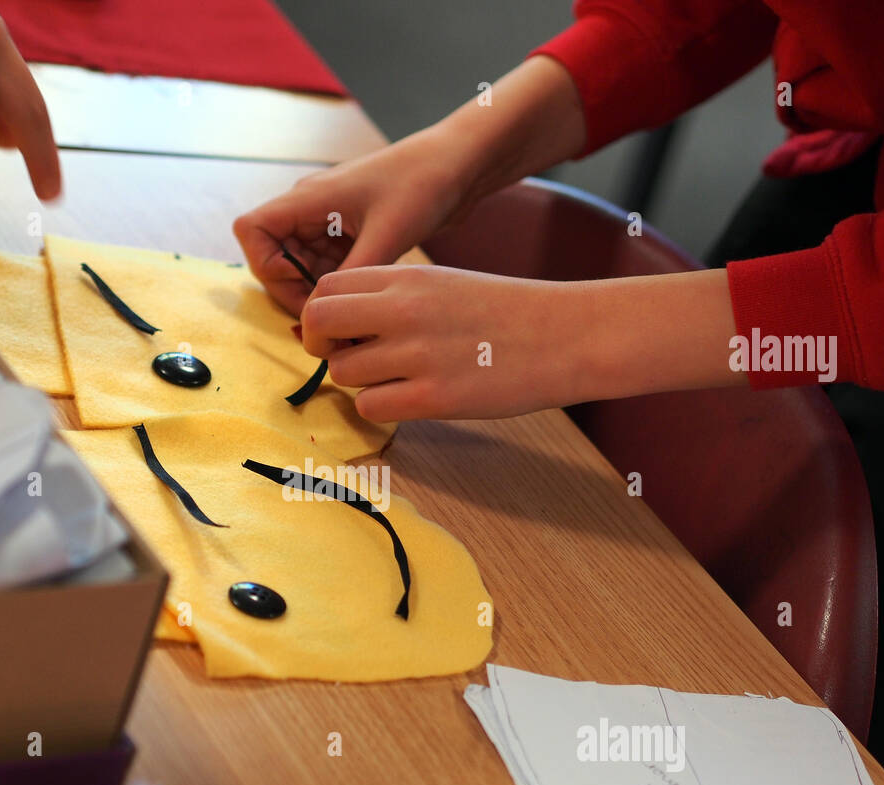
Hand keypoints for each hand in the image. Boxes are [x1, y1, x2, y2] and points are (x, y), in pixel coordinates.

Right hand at [233, 127, 470, 316]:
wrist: (460, 164)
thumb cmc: (423, 182)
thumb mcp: (387, 235)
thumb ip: (350, 277)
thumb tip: (322, 316)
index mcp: (308, 198)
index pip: (252, 231)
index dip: (265, 267)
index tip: (301, 290)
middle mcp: (311, 208)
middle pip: (274, 258)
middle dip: (294, 291)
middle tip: (329, 319)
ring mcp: (330, 222)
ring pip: (301, 268)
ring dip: (318, 293)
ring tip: (351, 313)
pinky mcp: (350, 234)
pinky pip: (327, 267)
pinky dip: (337, 287)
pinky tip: (363, 301)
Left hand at [300, 265, 743, 422]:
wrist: (566, 335)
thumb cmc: (505, 312)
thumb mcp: (443, 284)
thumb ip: (391, 296)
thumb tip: (340, 324)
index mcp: (406, 278)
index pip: (326, 289)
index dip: (322, 315)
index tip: (340, 332)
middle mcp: (404, 310)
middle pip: (318, 324)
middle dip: (322, 345)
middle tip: (348, 358)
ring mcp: (417, 355)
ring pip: (343, 372)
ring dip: (359, 381)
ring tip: (396, 379)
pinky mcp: (433, 398)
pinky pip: (370, 407)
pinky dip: (381, 408)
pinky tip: (410, 399)